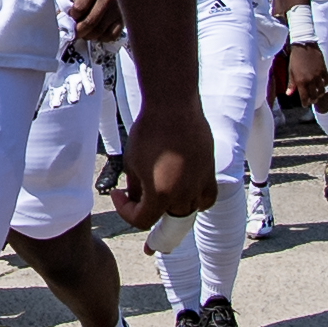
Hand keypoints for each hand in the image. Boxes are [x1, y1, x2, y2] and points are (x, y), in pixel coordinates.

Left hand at [65, 0, 121, 42]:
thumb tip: (64, 18)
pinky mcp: (122, 20)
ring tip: (85, 33)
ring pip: (99, 32)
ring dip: (88, 36)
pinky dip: (102, 38)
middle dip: (78, 31)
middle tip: (75, 33)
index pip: (78, 9)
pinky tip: (99, 33)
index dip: (72, 16)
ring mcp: (116, 11)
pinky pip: (110, 36)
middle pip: (89, 23)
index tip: (72, 17)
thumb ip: (75, 2)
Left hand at [111, 101, 215, 228]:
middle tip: (137, 200)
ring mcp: (199, 184)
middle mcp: (183, 194)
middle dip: (149, 213)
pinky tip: (186, 194)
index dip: (125, 211)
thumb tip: (138, 199)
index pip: (142, 220)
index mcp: (160, 195)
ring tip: (160, 196)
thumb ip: (136, 188)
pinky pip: (207, 198)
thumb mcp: (132, 163)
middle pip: (166, 220)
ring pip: (187, 211)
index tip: (118, 194)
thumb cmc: (148, 132)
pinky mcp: (209, 171)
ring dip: (171, 209)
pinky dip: (197, 202)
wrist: (173, 106)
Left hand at [286, 41, 327, 101]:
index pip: (305, 98)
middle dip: (312, 100)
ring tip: (317, 93)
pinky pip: (326, 81)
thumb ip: (291, 84)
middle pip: (314, 96)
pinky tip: (322, 84)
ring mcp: (318, 75)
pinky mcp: (323, 69)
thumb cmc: (295, 59)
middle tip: (311, 100)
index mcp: (300, 81)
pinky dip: (325, 84)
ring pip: (322, 90)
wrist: (303, 46)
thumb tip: (289, 94)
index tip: (305, 104)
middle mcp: (310, 80)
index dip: (305, 103)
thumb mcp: (291, 72)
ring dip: (319, 93)